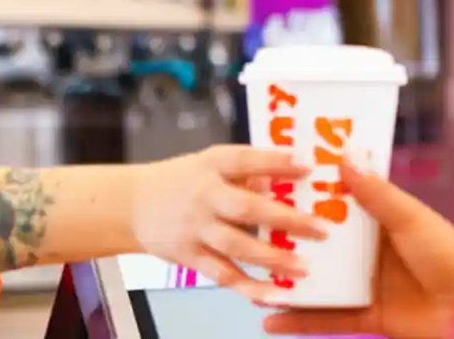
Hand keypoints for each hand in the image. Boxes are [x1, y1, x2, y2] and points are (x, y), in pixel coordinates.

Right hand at [127, 145, 327, 301]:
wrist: (132, 204)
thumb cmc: (181, 182)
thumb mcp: (208, 164)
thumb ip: (245, 172)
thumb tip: (288, 179)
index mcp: (211, 165)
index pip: (246, 159)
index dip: (276, 161)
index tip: (308, 166)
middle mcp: (204, 195)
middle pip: (247, 207)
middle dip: (286, 219)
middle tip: (321, 229)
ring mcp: (195, 227)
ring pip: (237, 246)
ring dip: (272, 259)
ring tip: (303, 268)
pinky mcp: (189, 255)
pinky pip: (222, 274)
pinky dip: (249, 286)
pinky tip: (274, 295)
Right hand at [263, 159, 453, 338]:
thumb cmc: (452, 257)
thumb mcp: (411, 218)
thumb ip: (376, 192)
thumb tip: (344, 155)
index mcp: (378, 223)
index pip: (333, 205)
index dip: (304, 196)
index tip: (270, 182)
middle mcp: (366, 252)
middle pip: (316, 244)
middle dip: (283, 240)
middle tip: (245, 228)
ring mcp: (364, 285)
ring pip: (314, 281)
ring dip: (283, 280)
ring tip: (248, 276)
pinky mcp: (365, 316)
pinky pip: (325, 318)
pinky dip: (298, 321)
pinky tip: (269, 320)